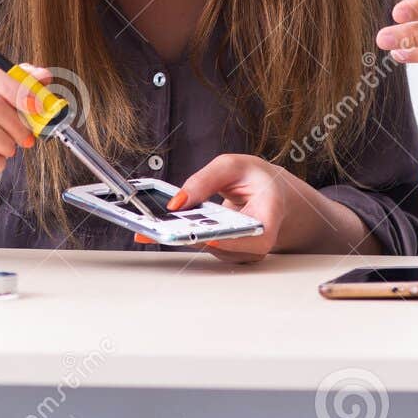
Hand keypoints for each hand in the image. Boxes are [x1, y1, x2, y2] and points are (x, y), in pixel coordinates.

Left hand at [132, 154, 372, 262]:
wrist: (270, 193)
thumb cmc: (257, 180)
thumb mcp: (235, 166)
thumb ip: (206, 179)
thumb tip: (177, 202)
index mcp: (267, 221)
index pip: (252, 238)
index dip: (230, 241)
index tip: (209, 238)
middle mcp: (253, 244)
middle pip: (219, 247)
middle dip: (187, 238)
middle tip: (155, 231)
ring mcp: (237, 252)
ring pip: (205, 248)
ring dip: (177, 238)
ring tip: (147, 228)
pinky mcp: (222, 251)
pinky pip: (199, 245)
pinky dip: (179, 236)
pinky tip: (155, 229)